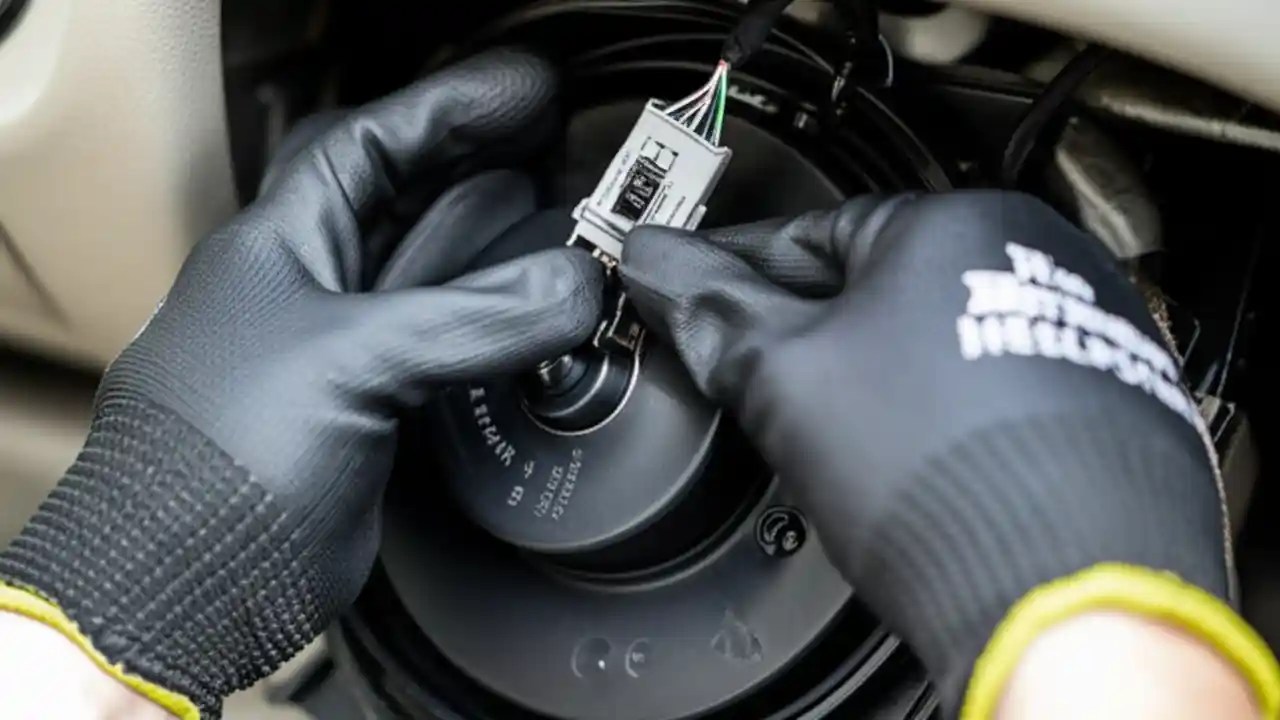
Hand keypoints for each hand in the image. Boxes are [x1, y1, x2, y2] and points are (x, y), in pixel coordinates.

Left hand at [0, 48, 601, 717]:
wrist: (187, 585)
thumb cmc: (208, 463)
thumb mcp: (349, 360)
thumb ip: (469, 319)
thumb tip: (568, 288)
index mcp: (281, 244)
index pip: (371, 142)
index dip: (451, 107)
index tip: (525, 92)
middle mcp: (313, 289)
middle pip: (411, 200)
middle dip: (482, 167)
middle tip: (554, 146)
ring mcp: (346, 352)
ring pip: (437, 277)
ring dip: (501, 253)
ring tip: (564, 222)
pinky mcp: (375, 414)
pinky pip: (451, 348)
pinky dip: (500, 331)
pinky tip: (540, 320)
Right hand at [619, 191, 1271, 714]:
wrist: (1061, 588)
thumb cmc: (940, 475)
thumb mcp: (786, 377)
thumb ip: (713, 310)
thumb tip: (660, 266)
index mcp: (956, 223)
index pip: (809, 232)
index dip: (739, 270)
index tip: (704, 293)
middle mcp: (1036, 260)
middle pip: (878, 283)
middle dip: (811, 326)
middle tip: (756, 370)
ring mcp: (1082, 329)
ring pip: (937, 335)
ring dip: (879, 371)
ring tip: (837, 427)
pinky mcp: (1108, 399)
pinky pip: (991, 383)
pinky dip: (941, 406)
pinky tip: (911, 451)